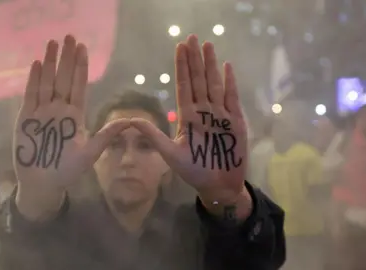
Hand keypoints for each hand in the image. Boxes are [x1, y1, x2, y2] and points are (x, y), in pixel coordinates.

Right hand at [14, 35, 129, 218]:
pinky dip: (34, 80)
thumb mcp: (90, 152)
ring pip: (47, 82)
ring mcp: (42, 112)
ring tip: (52, 43)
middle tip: (69, 36)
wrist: (44, 184)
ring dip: (49, 63)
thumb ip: (107, 135)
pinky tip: (37, 64)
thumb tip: (130, 121)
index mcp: (75, 114)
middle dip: (66, 58)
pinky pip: (31, 95)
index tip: (83, 48)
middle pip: (63, 78)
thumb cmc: (67, 170)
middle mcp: (59, 109)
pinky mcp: (26, 118)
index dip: (80, 67)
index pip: (79, 85)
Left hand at [131, 35, 247, 203]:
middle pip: (198, 80)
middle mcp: (203, 111)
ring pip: (214, 84)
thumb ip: (153, 135)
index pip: (183, 86)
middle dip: (195, 59)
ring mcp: (220, 114)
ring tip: (208, 45)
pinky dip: (230, 82)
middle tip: (192, 37)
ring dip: (211, 65)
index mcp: (187, 117)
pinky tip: (226, 67)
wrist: (218, 186)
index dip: (182, 67)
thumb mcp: (170, 153)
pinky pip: (232, 98)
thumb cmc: (194, 171)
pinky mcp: (235, 121)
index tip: (179, 48)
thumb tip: (130, 120)